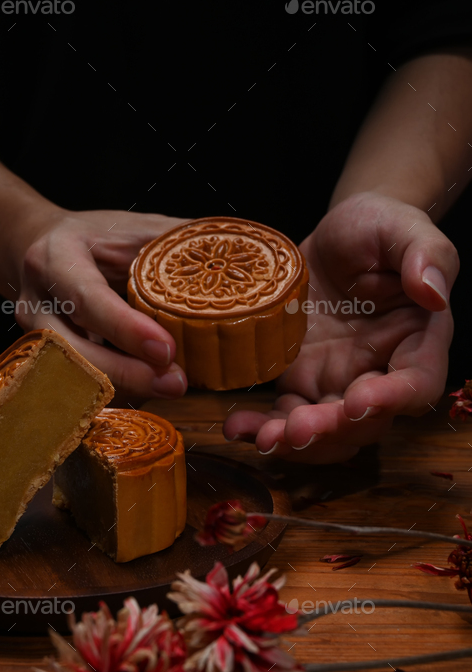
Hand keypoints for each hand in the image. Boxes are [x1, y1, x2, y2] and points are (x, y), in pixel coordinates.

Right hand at [14, 209, 188, 398]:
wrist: (42, 248)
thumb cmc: (94, 238)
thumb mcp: (129, 227)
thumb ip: (171, 242)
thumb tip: (231, 256)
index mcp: (55, 259)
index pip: (87, 298)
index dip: (125, 328)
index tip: (165, 349)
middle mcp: (36, 303)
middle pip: (72, 352)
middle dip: (127, 373)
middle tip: (176, 383)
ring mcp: (34, 339)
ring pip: (74, 378)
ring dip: (124, 387)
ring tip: (169, 386)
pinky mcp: (44, 363)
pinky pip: (79, 386)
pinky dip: (117, 389)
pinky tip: (149, 388)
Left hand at [223, 193, 458, 462]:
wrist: (336, 234)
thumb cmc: (378, 228)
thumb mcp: (404, 228)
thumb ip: (426, 255)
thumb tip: (433, 293)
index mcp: (417, 341)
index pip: (416, 384)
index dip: (390, 400)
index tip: (356, 401)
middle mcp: (380, 371)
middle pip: (366, 422)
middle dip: (331, 432)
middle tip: (296, 430)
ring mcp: (339, 380)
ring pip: (326, 431)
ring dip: (295, 442)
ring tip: (261, 438)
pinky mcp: (303, 379)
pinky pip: (285, 413)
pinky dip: (262, 426)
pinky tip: (237, 427)